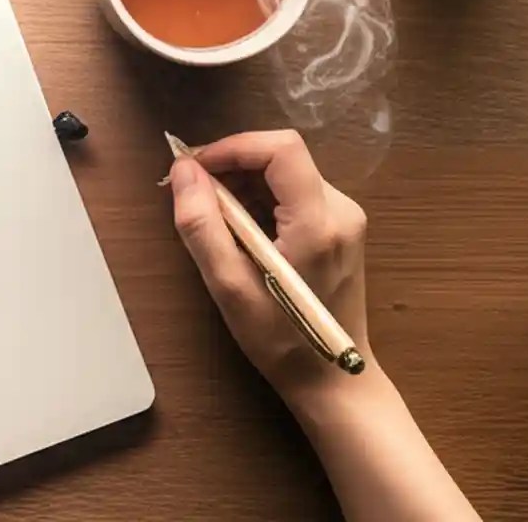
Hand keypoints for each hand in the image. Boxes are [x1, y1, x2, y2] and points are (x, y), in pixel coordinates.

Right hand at [169, 130, 367, 399]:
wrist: (332, 380)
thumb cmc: (280, 342)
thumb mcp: (229, 287)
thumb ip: (202, 225)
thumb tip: (182, 171)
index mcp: (319, 222)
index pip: (281, 149)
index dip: (233, 147)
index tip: (193, 167)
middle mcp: (340, 209)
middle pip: (281, 158)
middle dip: (231, 166)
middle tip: (191, 194)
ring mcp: (344, 217)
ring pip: (284, 174)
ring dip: (242, 184)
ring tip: (211, 219)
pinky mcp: (340, 227)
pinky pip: (292, 194)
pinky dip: (259, 200)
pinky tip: (238, 231)